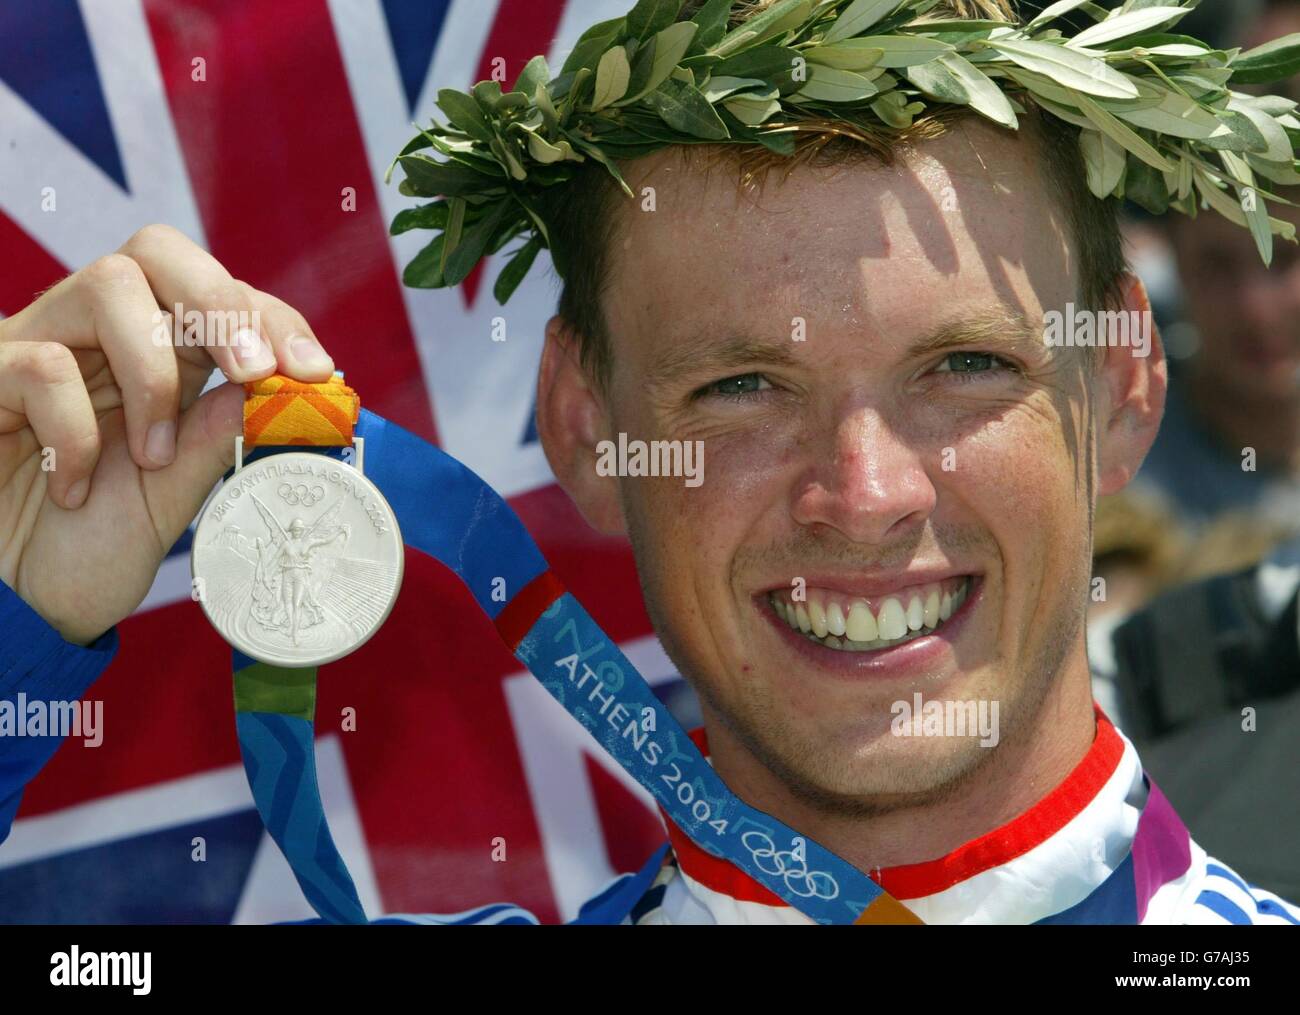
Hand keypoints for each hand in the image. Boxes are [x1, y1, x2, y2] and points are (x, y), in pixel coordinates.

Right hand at [0, 225, 335, 643]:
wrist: (11, 601)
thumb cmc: (84, 545)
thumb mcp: (171, 494)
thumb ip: (216, 436)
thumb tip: (282, 384)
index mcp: (153, 356)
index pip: (217, 296)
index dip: (271, 319)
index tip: (316, 371)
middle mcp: (95, 336)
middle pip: (159, 252)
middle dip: (222, 303)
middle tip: (255, 369)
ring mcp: (35, 345)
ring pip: (109, 285)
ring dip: (152, 374)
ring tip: (150, 457)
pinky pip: (42, 365)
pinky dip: (74, 433)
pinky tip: (71, 487)